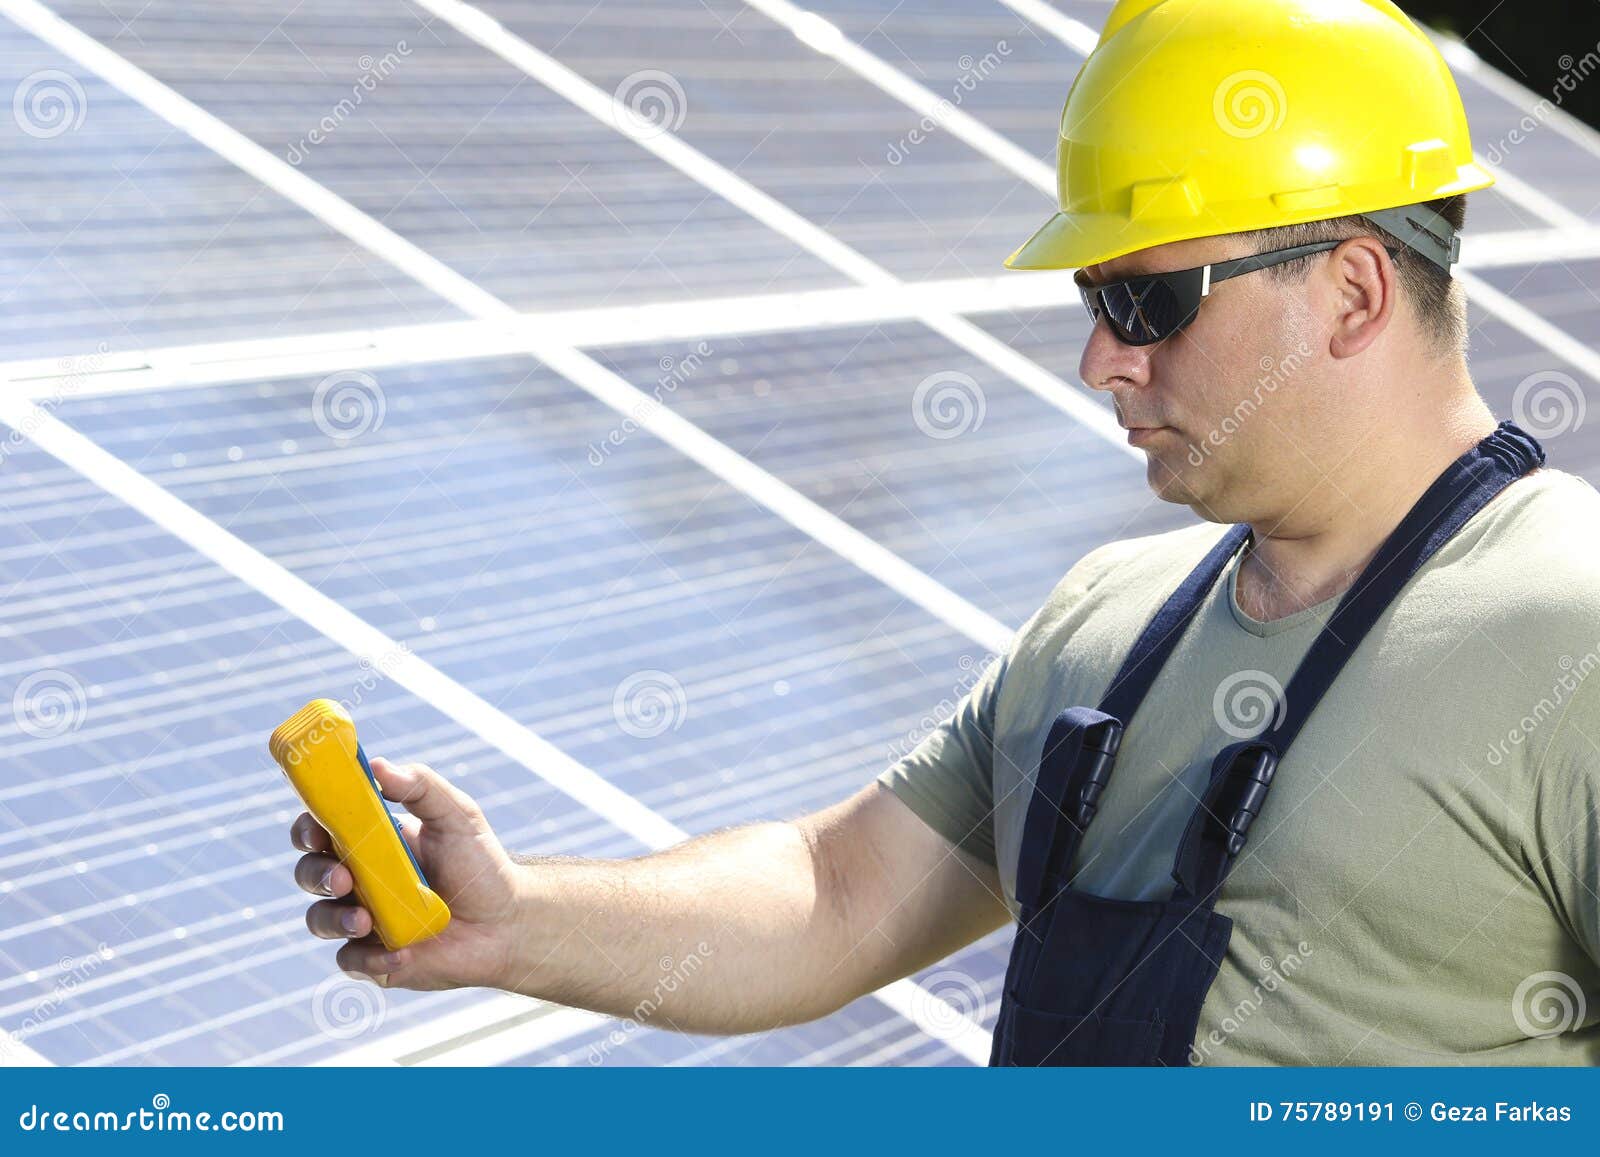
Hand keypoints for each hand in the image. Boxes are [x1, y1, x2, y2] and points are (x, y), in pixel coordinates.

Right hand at [292, 757, 524, 990]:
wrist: (506, 922)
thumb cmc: (480, 864)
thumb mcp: (457, 816)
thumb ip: (421, 787)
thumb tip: (378, 766)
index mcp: (369, 842)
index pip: (320, 829)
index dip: (308, 828)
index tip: (318, 830)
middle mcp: (358, 880)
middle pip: (309, 873)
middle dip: (316, 874)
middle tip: (343, 878)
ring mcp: (362, 920)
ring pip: (319, 919)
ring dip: (335, 919)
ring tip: (366, 921)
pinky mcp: (374, 958)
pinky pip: (351, 962)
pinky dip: (370, 960)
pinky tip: (401, 954)